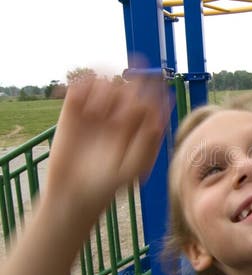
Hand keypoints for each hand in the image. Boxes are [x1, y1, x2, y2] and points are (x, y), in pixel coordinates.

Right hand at [46, 73, 168, 217]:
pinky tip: (78, 106)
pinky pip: (81, 83)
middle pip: (129, 85)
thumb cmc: (107, 186)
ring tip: (94, 113)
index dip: (149, 93)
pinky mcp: (75, 107)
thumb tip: (158, 116)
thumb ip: (147, 142)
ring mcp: (99, 108)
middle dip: (124, 94)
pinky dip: (80, 85)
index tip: (139, 107)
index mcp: (141, 123)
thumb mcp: (133, 168)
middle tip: (114, 118)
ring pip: (106, 80)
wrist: (71, 194)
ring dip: (102, 90)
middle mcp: (121, 113)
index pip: (152, 96)